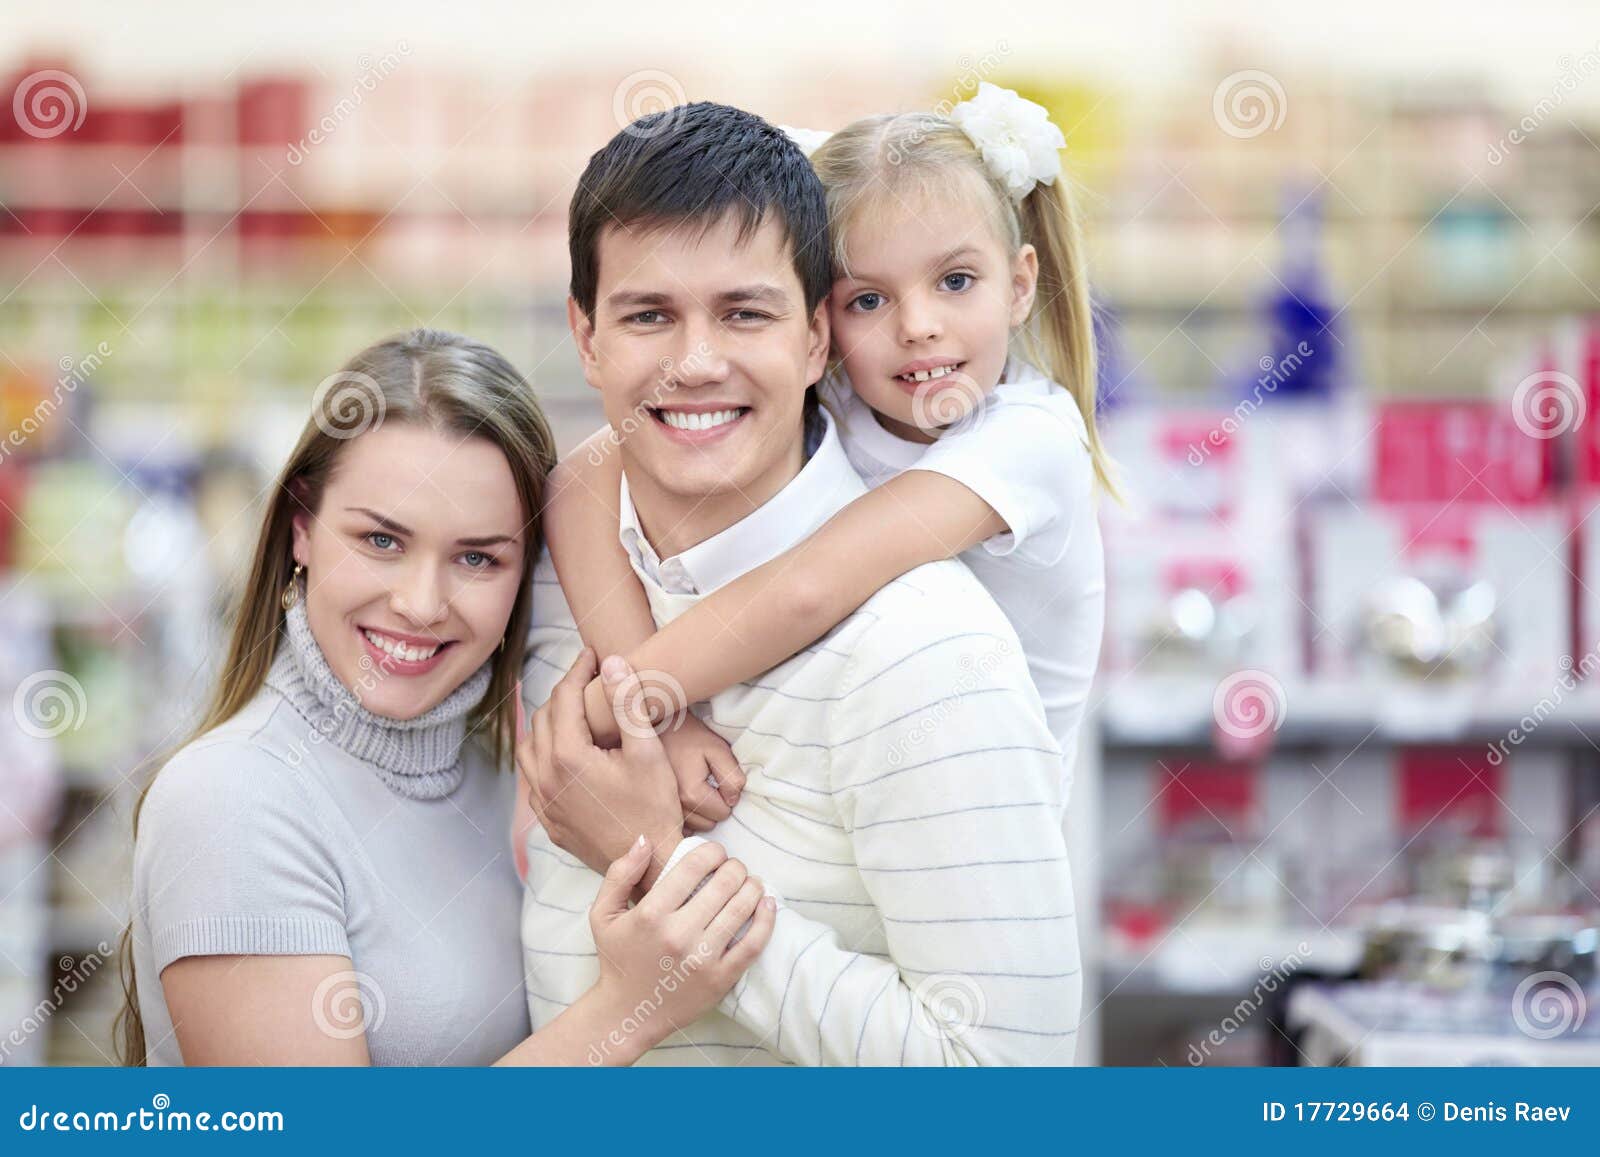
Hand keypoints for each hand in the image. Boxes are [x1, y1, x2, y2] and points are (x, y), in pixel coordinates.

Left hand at [517, 649, 683, 883]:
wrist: (649, 865)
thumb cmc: (654, 807)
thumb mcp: (648, 751)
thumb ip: (628, 704)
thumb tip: (612, 663)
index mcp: (567, 756)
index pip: (564, 697)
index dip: (579, 670)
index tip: (593, 655)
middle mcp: (545, 778)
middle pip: (543, 718)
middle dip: (564, 694)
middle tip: (588, 681)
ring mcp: (543, 802)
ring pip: (530, 748)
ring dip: (548, 724)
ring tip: (574, 713)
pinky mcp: (549, 820)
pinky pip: (534, 777)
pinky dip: (545, 756)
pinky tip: (567, 755)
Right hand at [582, 835, 775, 1060]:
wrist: (627, 1014)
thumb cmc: (618, 959)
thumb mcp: (603, 914)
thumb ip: (620, 873)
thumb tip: (645, 840)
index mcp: (651, 914)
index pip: (694, 866)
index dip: (713, 852)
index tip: (716, 854)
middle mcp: (678, 935)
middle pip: (724, 883)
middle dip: (735, 867)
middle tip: (734, 869)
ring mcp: (702, 959)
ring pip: (742, 908)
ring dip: (753, 887)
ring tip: (751, 883)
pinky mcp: (720, 980)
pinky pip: (753, 944)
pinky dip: (766, 919)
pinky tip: (767, 905)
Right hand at [659, 714, 745, 833]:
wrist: (658, 729)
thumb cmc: (690, 737)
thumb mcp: (717, 749)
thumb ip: (731, 776)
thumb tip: (733, 800)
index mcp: (691, 794)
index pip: (722, 813)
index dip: (726, 796)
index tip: (717, 778)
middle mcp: (674, 808)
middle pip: (709, 824)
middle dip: (713, 805)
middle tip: (707, 781)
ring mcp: (662, 812)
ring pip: (695, 826)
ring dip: (700, 811)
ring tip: (695, 784)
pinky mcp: (656, 811)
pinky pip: (680, 825)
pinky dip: (687, 814)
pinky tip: (684, 794)